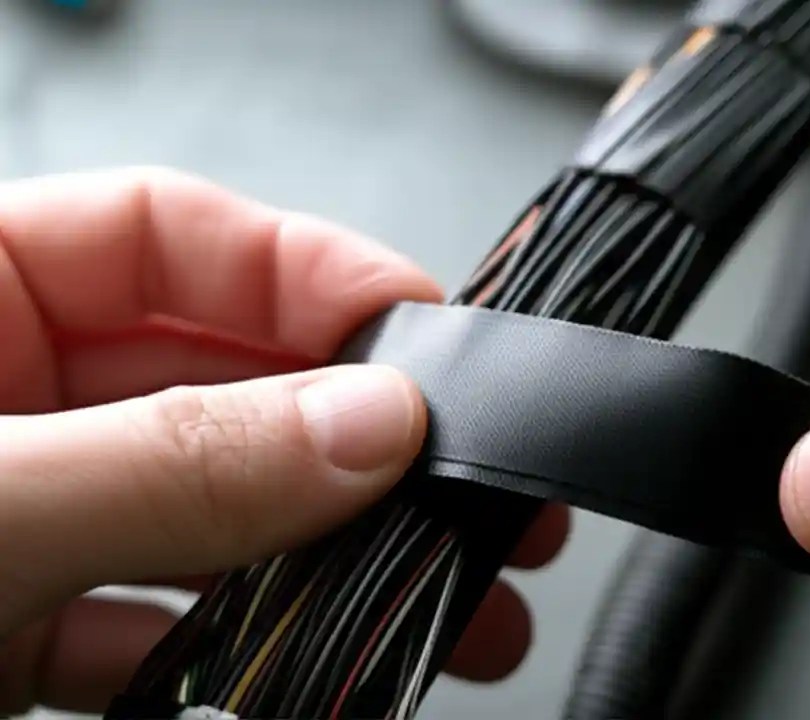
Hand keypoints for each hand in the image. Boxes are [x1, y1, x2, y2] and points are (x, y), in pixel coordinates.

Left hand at [0, 168, 568, 715]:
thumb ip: (175, 462)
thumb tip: (368, 426)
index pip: (173, 233)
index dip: (312, 273)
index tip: (429, 335)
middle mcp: (4, 398)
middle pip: (220, 385)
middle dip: (359, 448)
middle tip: (475, 497)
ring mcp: (19, 517)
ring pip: (210, 515)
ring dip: (328, 568)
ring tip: (445, 613)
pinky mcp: (13, 625)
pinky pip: (152, 625)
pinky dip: (237, 653)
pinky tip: (314, 674)